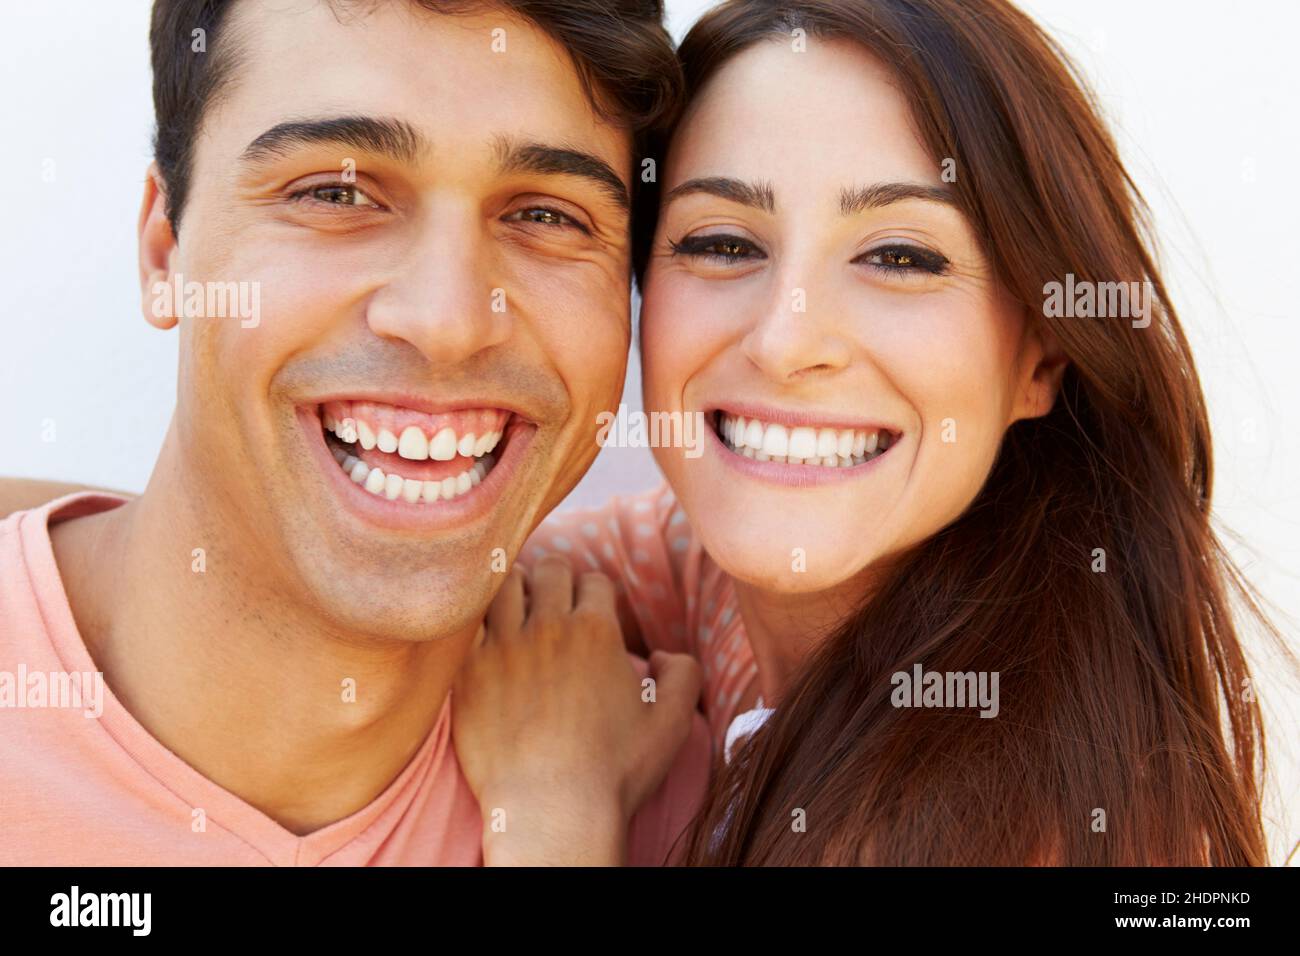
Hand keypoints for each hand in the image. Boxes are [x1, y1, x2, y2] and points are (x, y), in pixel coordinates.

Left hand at [451, 554, 702, 865]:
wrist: (551, 811)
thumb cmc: (614, 772)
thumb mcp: (673, 724)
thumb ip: (684, 674)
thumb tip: (662, 654)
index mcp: (597, 630)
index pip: (595, 580)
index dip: (597, 596)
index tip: (592, 615)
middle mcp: (548, 627)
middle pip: (550, 570)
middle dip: (557, 581)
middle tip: (555, 605)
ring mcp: (503, 646)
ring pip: (505, 584)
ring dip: (515, 591)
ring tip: (518, 610)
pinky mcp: (469, 671)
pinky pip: (467, 621)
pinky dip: (477, 621)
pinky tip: (485, 637)